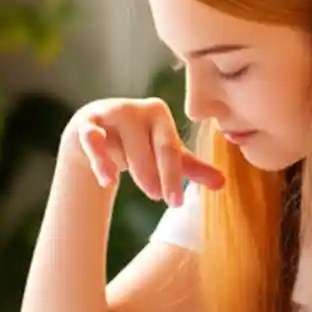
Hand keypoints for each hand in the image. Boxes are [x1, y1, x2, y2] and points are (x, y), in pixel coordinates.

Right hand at [63, 98, 225, 206]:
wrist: (93, 131)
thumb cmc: (134, 142)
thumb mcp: (162, 154)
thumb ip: (190, 167)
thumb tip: (223, 183)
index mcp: (158, 113)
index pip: (169, 148)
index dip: (172, 176)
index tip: (174, 202)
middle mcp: (136, 109)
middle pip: (148, 149)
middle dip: (152, 175)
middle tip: (155, 196)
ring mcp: (111, 114)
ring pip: (124, 147)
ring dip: (129, 169)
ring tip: (128, 189)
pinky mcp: (88, 123)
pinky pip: (94, 141)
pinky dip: (101, 160)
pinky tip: (107, 181)